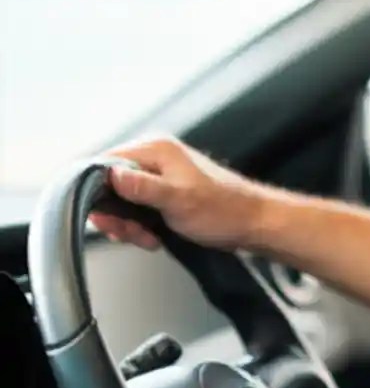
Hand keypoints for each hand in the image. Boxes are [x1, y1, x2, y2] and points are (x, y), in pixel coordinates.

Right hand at [88, 136, 267, 251]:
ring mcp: (160, 177)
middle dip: (116, 214)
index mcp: (156, 149)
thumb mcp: (178, 199)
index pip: (105, 162)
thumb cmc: (223, 210)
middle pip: (110, 185)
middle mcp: (155, 159)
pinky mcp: (165, 195)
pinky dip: (140, 228)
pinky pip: (138, 211)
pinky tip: (153, 238)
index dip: (98, 190)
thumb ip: (142, 187)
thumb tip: (110, 174)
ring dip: (129, 225)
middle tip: (130, 233)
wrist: (254, 224)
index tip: (106, 215)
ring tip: (147, 237)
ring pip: (123, 202)